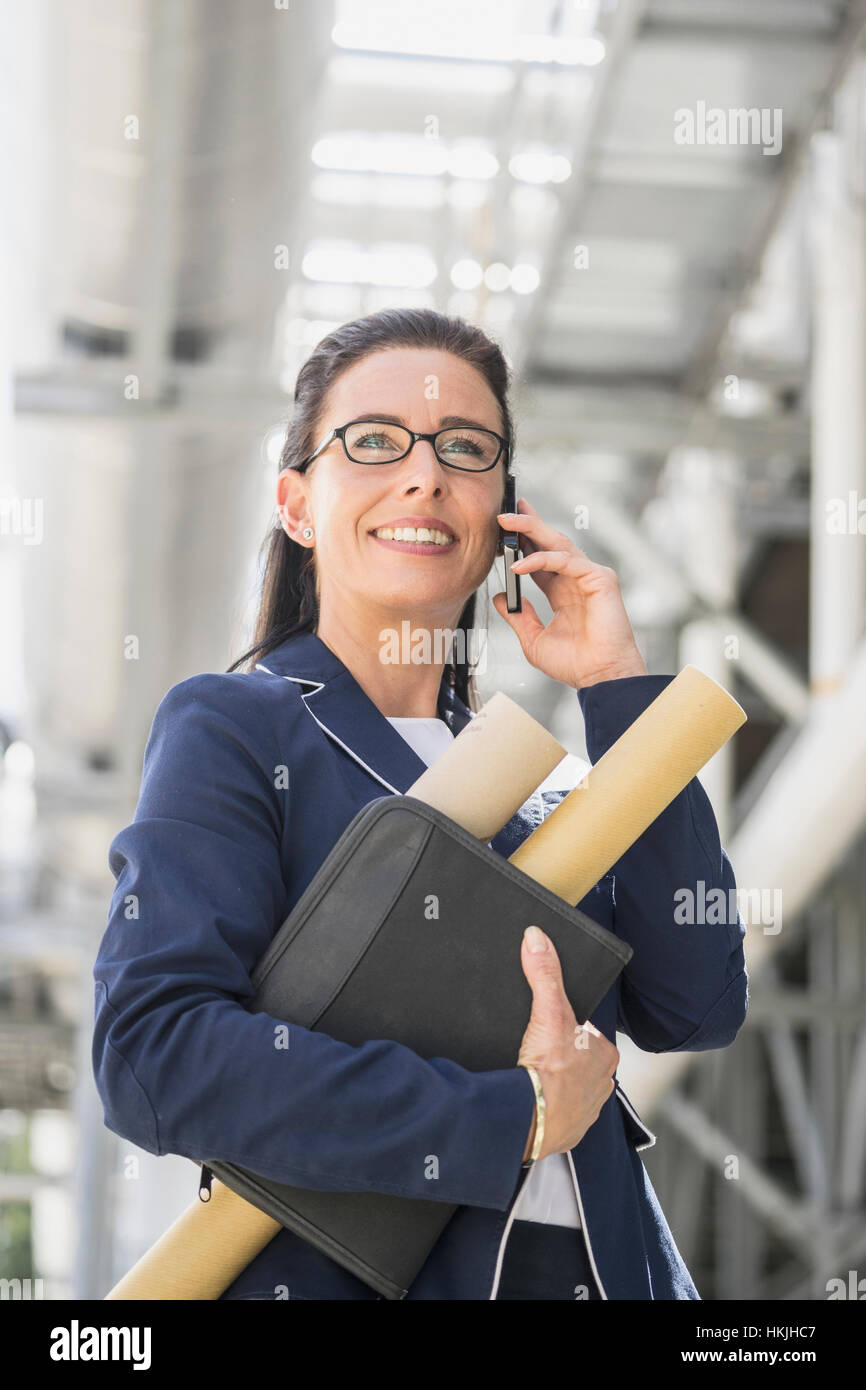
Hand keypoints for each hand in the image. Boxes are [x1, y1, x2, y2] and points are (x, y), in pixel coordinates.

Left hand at [492, 496, 647, 688]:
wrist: (599, 676)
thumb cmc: (575, 663)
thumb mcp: (534, 639)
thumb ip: (519, 616)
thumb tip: (500, 597)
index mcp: (563, 592)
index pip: (541, 558)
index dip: (523, 541)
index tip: (502, 529)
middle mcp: (577, 580)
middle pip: (550, 542)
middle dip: (527, 524)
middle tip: (503, 513)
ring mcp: (590, 577)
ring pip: (558, 543)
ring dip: (531, 529)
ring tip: (506, 522)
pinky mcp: (600, 579)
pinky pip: (566, 560)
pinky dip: (541, 559)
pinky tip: (519, 565)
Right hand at [517, 926, 618, 1161]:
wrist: (530, 1122)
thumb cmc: (549, 1070)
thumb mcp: (548, 1011)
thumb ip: (544, 973)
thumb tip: (538, 937)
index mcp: (605, 1056)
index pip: (586, 1032)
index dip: (564, 1027)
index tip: (545, 1028)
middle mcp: (603, 1085)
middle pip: (579, 1060)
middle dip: (560, 1057)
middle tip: (535, 1052)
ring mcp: (586, 1112)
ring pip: (571, 1089)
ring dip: (554, 1084)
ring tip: (531, 1076)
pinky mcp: (568, 1132)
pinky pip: (559, 1114)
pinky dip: (546, 1107)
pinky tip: (531, 1100)